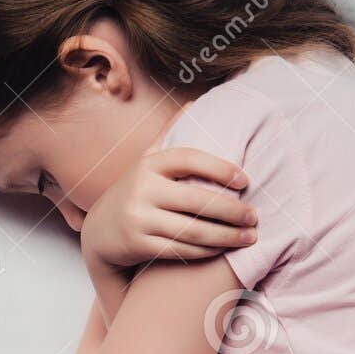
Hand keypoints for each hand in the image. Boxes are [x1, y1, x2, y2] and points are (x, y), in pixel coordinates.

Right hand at [79, 148, 256, 271]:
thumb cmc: (136, 192)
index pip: (189, 159)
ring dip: (226, 236)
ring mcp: (139, 218)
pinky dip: (207, 251)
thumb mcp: (147, 161)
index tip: (245, 180)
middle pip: (197, 200)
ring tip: (249, 236)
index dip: (220, 167)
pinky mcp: (139, 245)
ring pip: (192, 230)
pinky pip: (181, 250)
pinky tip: (224, 249)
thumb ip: (171, 135)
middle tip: (254, 216)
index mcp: (148, 164)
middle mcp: (142, 189)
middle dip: (232, 210)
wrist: (99, 232)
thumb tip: (196, 102)